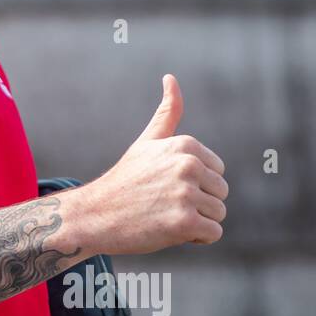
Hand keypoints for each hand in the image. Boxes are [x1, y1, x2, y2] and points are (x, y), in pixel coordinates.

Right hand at [79, 74, 227, 254]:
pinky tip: (168, 230)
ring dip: (196, 221)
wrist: (95, 214)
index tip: (166, 185)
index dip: (196, 184)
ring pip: (218, 214)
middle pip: (221, 193)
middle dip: (198, 204)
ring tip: (164, 216)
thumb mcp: (147, 142)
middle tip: (163, 203)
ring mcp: (185, 194)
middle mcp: (188, 166)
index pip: (218, 172)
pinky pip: (213, 233)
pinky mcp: (184, 222)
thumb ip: (167, 113)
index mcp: (186, 145)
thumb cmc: (125, 180)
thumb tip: (171, 77)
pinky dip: (195, 238)